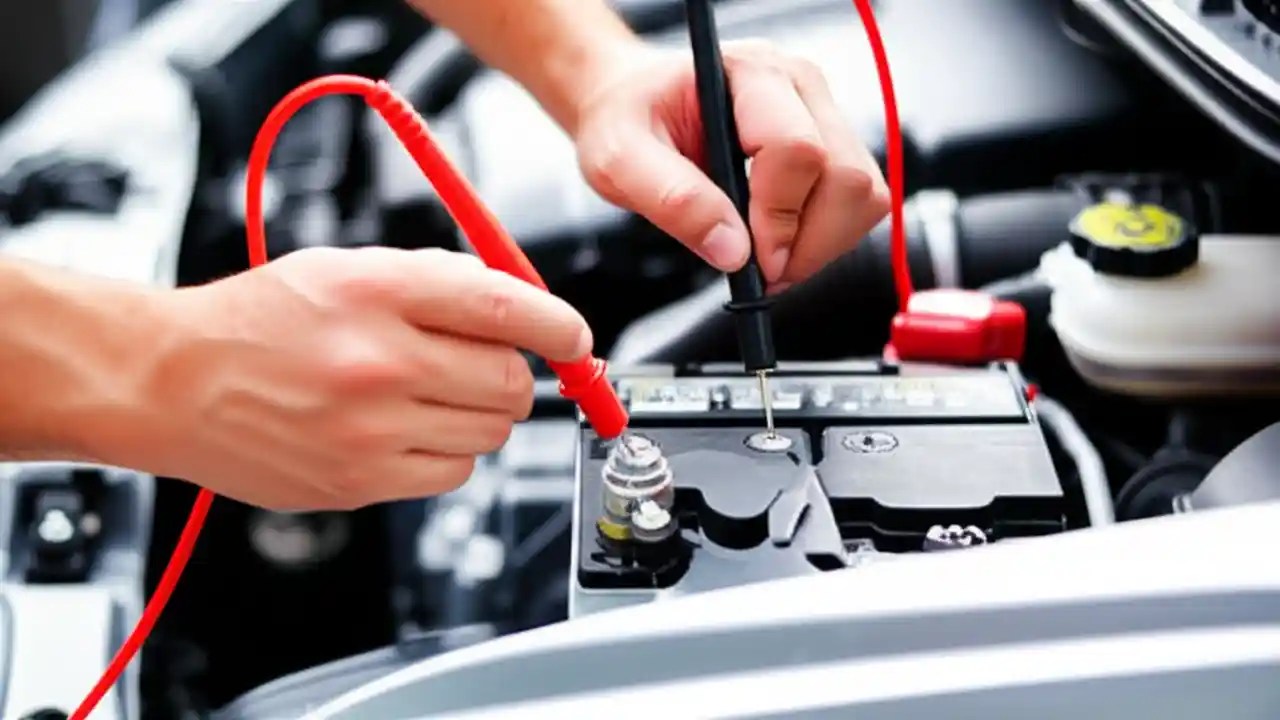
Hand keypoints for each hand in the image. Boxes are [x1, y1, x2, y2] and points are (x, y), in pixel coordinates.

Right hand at [115, 247, 590, 509]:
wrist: (174, 381)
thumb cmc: (260, 321)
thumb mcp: (349, 268)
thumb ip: (440, 282)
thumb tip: (527, 306)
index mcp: (380, 291)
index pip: (508, 309)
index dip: (560, 327)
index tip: (575, 338)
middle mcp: (380, 360)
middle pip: (513, 380)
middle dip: (516, 373)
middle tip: (485, 365)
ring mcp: (370, 429)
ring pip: (491, 432)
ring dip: (481, 414)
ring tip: (430, 395)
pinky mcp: (359, 481)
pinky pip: (454, 475)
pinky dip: (449, 454)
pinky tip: (408, 431)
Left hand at [572, 40, 889, 292]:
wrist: (635, 105)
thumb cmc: (627, 120)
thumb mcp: (619, 159)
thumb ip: (673, 201)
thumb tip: (733, 252)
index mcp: (749, 74)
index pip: (797, 149)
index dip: (778, 218)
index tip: (749, 260)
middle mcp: (798, 85)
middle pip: (847, 177)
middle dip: (809, 242)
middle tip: (763, 273)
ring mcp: (821, 113)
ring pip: (864, 194)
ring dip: (822, 244)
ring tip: (770, 262)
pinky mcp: (830, 145)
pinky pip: (858, 202)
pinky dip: (826, 238)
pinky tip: (782, 244)